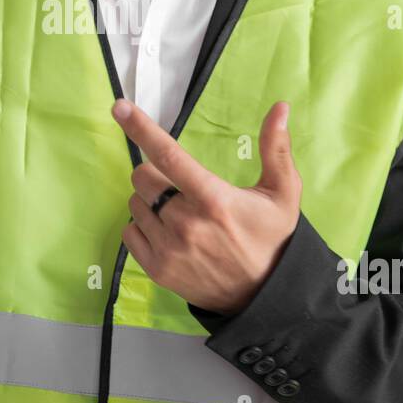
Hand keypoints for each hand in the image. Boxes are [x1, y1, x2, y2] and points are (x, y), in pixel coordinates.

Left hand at [111, 98, 301, 315]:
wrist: (264, 295)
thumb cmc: (272, 238)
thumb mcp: (283, 193)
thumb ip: (276, 149)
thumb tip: (280, 107)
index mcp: (214, 198)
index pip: (168, 155)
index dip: (140, 128)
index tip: (119, 108)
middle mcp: (186, 223)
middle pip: (143, 178)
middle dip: (156, 175)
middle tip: (180, 187)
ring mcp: (169, 248)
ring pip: (135, 204)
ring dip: (150, 202)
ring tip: (179, 214)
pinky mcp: (157, 269)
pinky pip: (129, 232)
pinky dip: (142, 227)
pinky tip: (168, 233)